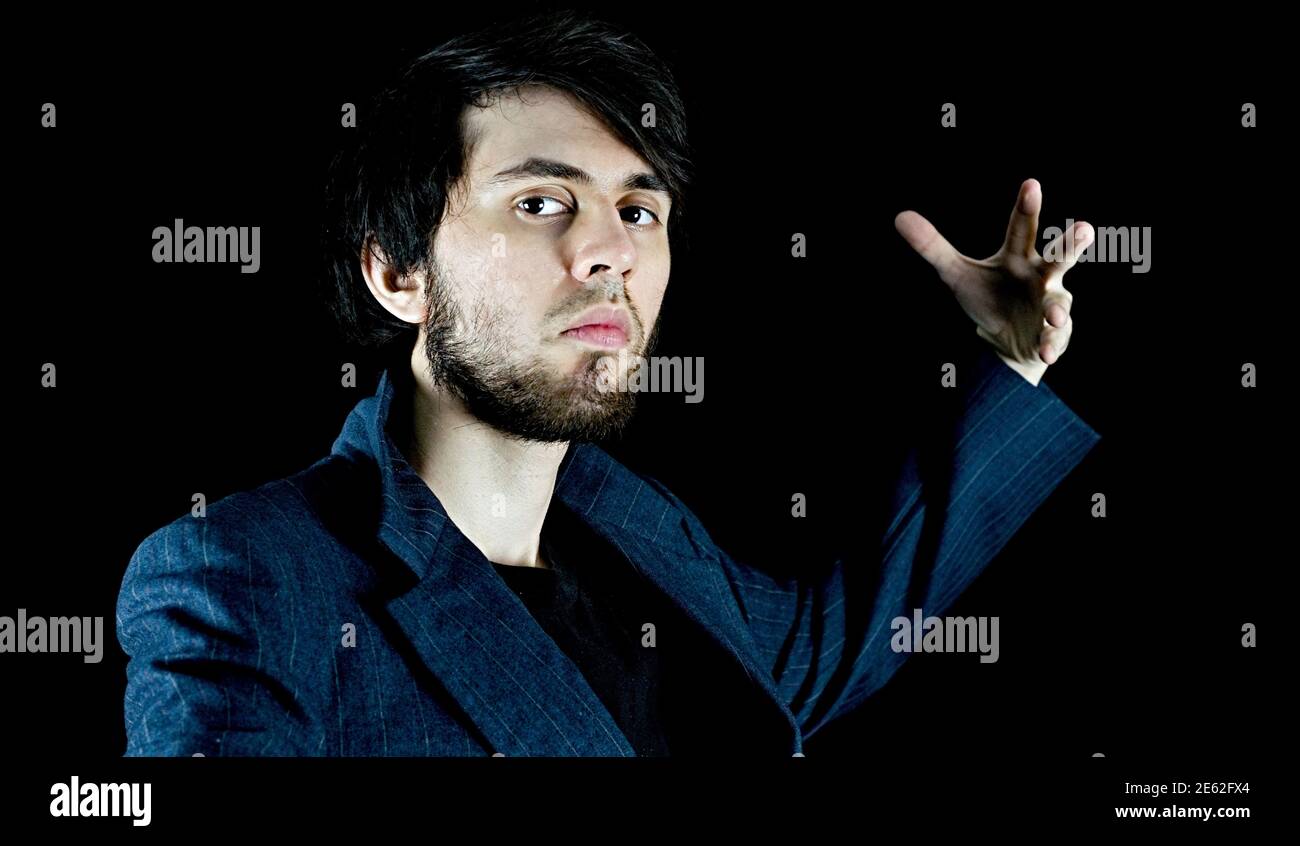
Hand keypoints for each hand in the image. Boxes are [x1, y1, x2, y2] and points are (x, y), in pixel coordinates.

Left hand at [894, 179, 1090, 385]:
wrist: (1005, 340)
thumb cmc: (988, 297)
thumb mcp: (956, 274)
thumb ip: (933, 247)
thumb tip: (899, 216)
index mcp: (1019, 255)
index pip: (1022, 228)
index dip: (1027, 207)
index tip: (1031, 184)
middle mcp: (1041, 275)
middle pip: (1059, 257)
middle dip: (1071, 244)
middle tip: (1085, 228)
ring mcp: (1050, 304)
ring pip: (1060, 302)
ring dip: (1058, 308)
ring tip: (1054, 315)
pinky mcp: (1054, 334)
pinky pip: (1055, 339)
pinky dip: (1051, 344)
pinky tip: (1046, 353)